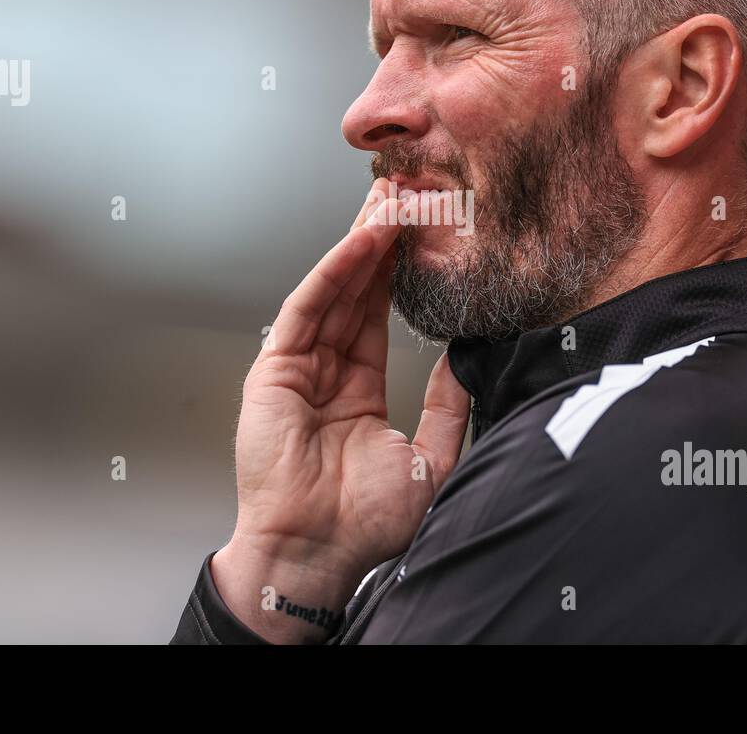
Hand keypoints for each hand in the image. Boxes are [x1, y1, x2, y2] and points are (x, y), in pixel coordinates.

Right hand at [211, 179, 470, 641]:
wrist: (318, 554)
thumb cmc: (366, 523)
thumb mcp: (430, 457)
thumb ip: (449, 406)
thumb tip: (471, 360)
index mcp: (358, 389)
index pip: (380, 315)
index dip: (402, 273)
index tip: (427, 234)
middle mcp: (327, 371)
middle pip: (356, 291)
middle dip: (382, 242)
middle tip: (408, 193)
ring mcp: (298, 366)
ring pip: (335, 290)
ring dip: (364, 244)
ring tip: (393, 201)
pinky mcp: (275, 368)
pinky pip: (310, 308)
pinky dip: (336, 272)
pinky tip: (362, 242)